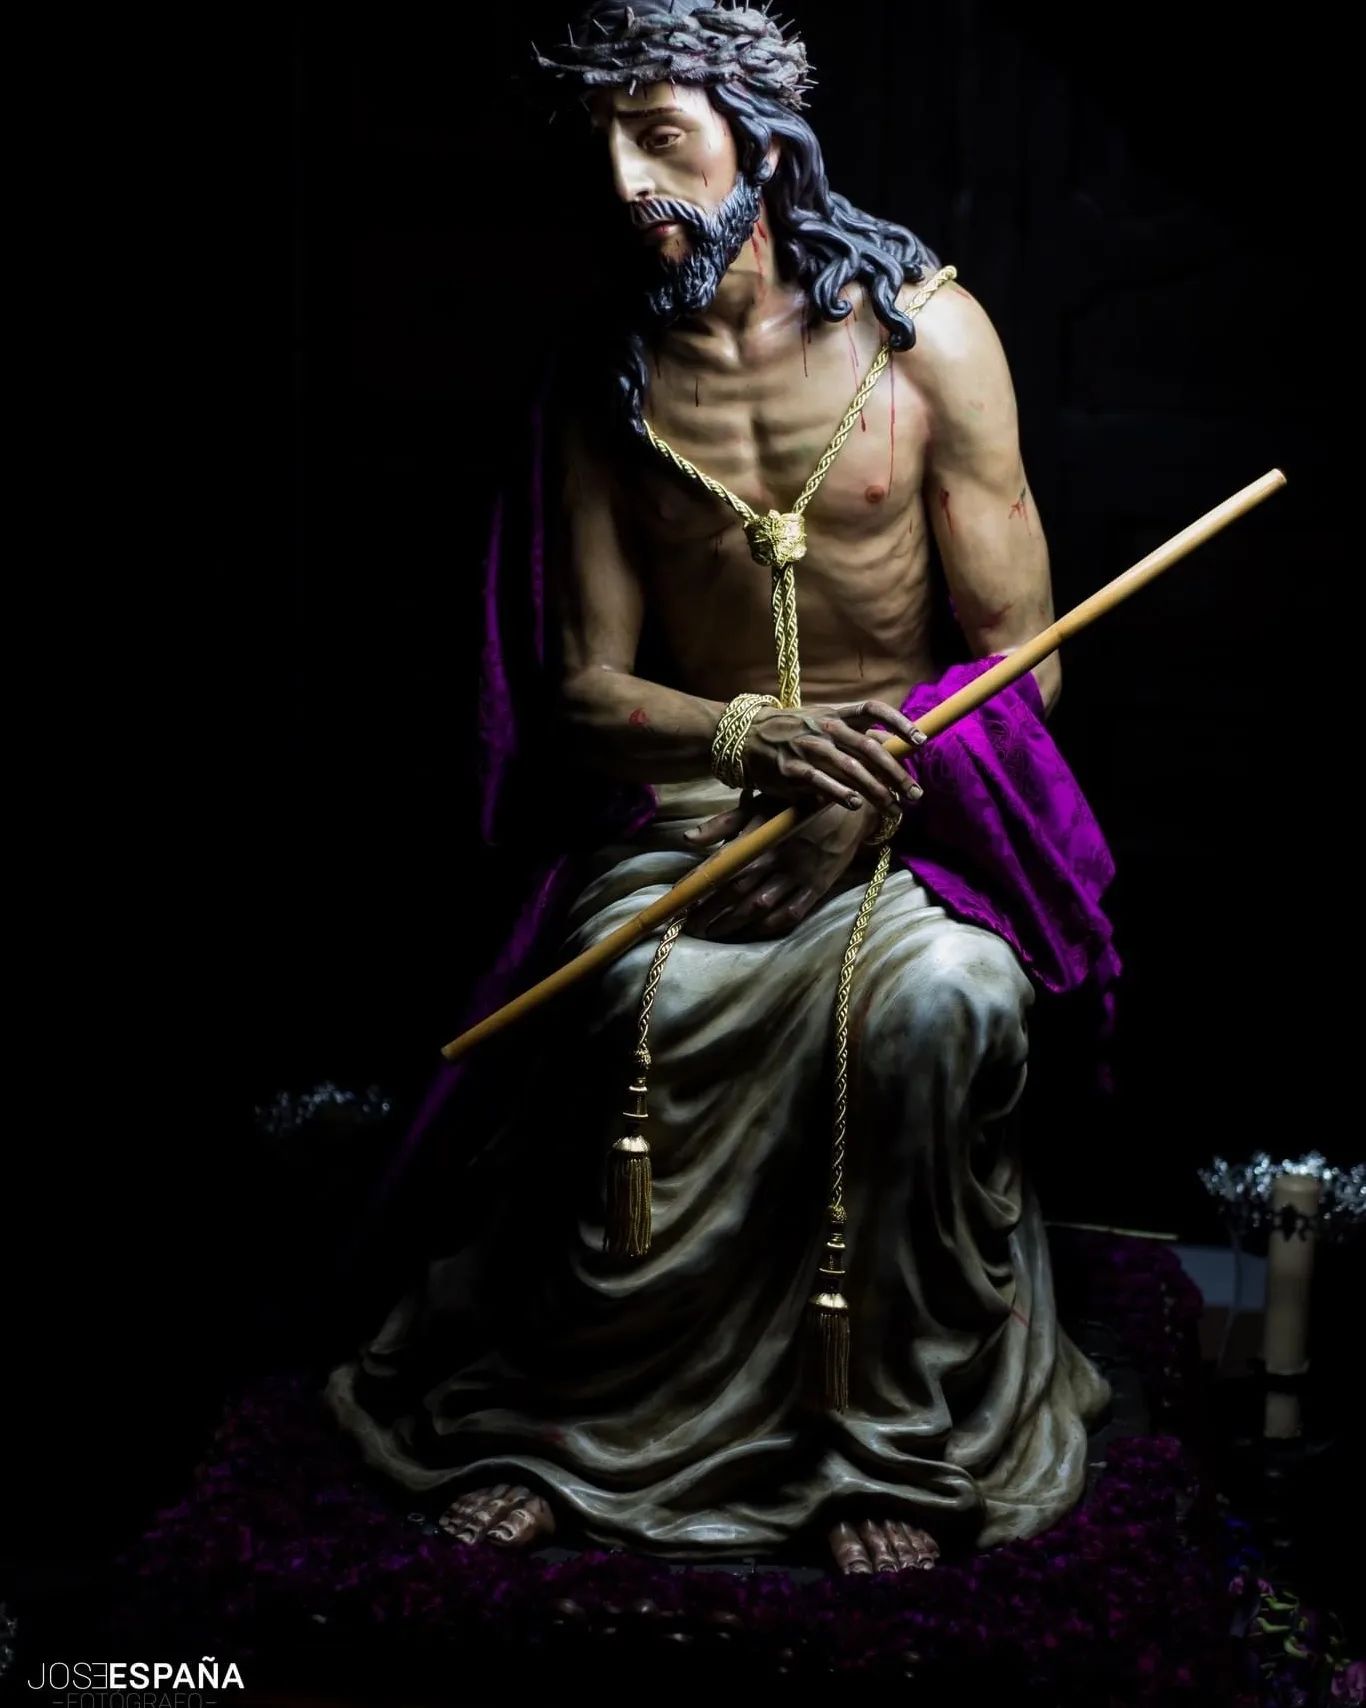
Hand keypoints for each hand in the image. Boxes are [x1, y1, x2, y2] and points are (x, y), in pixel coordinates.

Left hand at [683, 793, 888, 941]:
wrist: (853, 808)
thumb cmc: (797, 805)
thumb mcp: (761, 806)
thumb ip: (723, 824)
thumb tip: (687, 839)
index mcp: (762, 833)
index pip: (723, 862)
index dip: (700, 883)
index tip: (680, 899)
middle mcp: (779, 855)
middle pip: (737, 889)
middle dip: (710, 910)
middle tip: (689, 926)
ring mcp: (800, 873)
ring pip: (760, 905)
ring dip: (733, 922)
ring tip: (711, 932)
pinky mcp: (818, 887)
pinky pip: (791, 913)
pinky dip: (768, 926)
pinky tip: (750, 932)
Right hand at [739, 699, 924, 813]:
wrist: (743, 735)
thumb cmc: (789, 731)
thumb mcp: (819, 721)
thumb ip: (850, 735)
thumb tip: (888, 747)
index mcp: (835, 713)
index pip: (873, 710)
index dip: (899, 723)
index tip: (921, 741)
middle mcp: (825, 727)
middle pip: (870, 747)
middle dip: (896, 773)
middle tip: (915, 794)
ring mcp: (807, 747)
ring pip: (851, 768)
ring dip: (876, 790)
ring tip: (893, 807)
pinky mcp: (790, 769)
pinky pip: (819, 781)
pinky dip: (839, 793)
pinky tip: (855, 804)